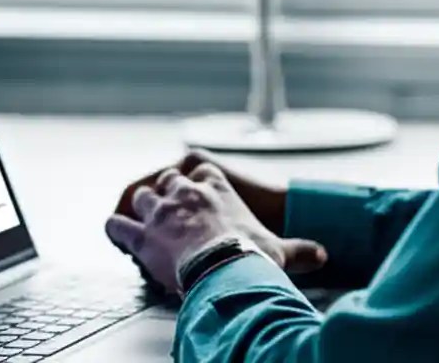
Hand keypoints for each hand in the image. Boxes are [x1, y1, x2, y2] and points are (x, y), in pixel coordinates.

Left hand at [105, 160, 326, 294]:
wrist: (226, 267)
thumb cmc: (252, 256)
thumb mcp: (280, 249)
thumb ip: (299, 249)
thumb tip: (323, 255)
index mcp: (217, 187)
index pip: (203, 170)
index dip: (199, 182)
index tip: (198, 195)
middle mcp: (186, 191)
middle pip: (168, 178)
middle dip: (167, 192)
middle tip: (168, 209)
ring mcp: (160, 210)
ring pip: (142, 196)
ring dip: (141, 207)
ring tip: (141, 218)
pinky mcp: (141, 234)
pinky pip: (117, 222)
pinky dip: (115, 227)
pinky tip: (118, 233)